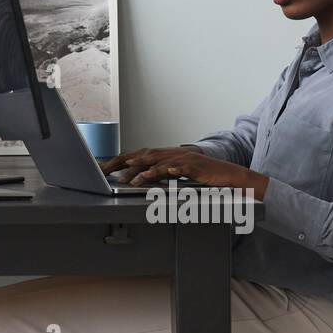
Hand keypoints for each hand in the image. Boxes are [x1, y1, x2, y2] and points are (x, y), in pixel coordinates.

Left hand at [102, 146, 257, 190]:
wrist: (229, 175)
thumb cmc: (202, 176)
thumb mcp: (177, 173)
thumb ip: (160, 173)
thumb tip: (139, 179)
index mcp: (165, 155)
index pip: (138, 155)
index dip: (119, 160)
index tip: (103, 168)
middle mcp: (171, 153)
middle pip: (142, 155)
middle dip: (122, 162)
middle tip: (105, 171)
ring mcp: (183, 159)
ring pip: (158, 162)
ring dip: (141, 170)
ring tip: (127, 179)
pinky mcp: (194, 166)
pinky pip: (179, 168)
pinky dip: (167, 171)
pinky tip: (158, 174)